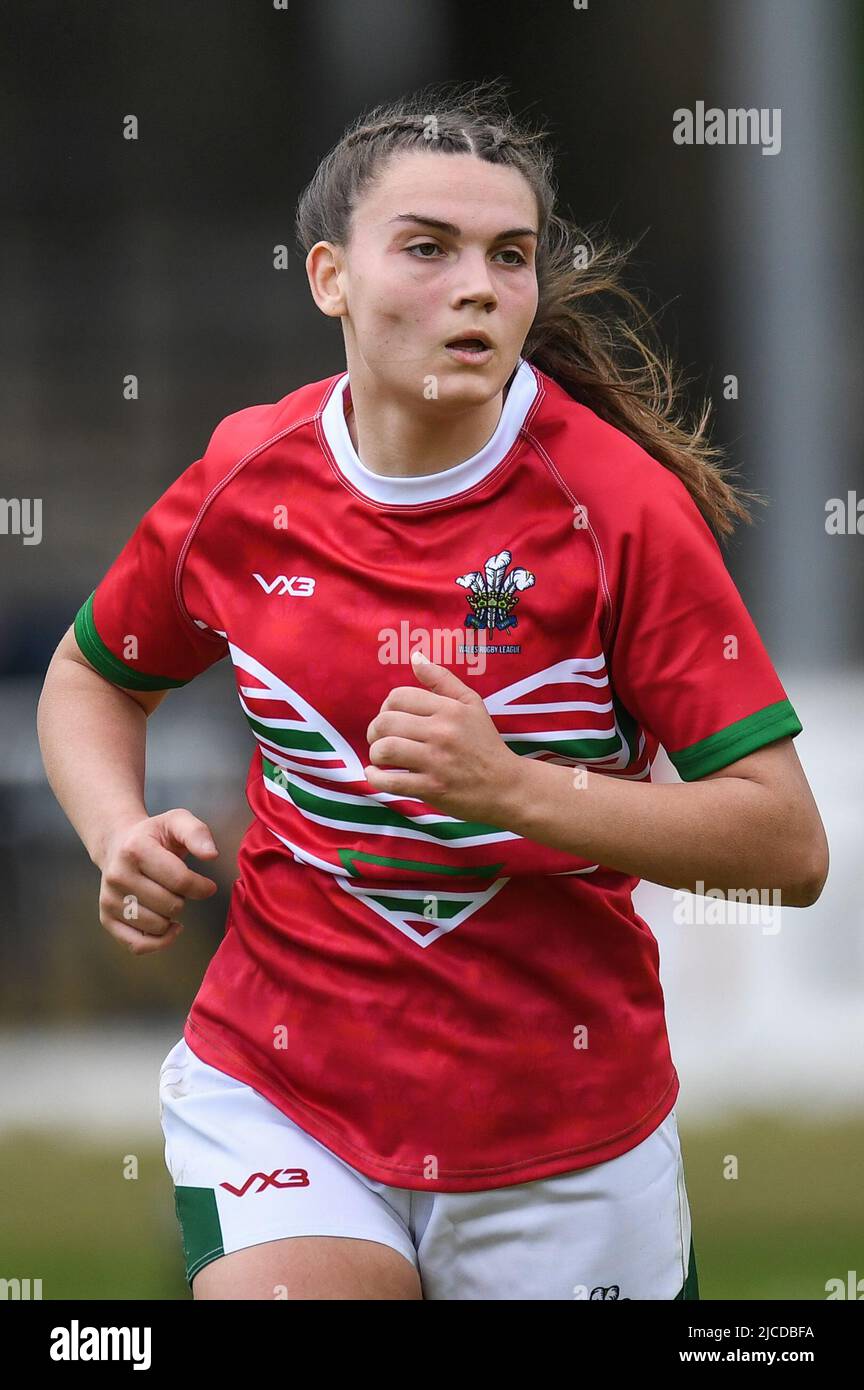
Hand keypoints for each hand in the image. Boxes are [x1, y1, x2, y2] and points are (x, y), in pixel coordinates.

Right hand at [97, 808, 219, 955]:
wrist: (118, 843)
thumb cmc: (154, 835)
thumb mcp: (177, 821)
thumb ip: (197, 833)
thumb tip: (211, 855)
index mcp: (135, 849)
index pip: (180, 880)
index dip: (202, 887)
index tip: (207, 886)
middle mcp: (117, 875)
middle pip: (171, 906)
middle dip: (184, 898)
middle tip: (177, 887)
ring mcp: (109, 899)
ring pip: (157, 926)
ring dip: (172, 917)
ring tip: (167, 898)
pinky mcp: (106, 918)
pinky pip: (138, 944)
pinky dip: (159, 942)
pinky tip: (168, 927)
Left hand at [364, 650, 520, 823]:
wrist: (506, 786)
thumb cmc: (485, 743)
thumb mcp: (471, 704)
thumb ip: (442, 679)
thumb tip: (415, 657)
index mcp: (450, 710)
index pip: (399, 697)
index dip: (387, 706)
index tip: (391, 717)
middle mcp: (442, 733)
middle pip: (386, 722)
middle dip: (375, 730)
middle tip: (380, 737)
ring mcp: (437, 762)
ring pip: (386, 750)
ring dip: (376, 753)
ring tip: (381, 756)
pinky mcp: (432, 788)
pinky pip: (390, 782)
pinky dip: (375, 778)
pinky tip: (376, 773)